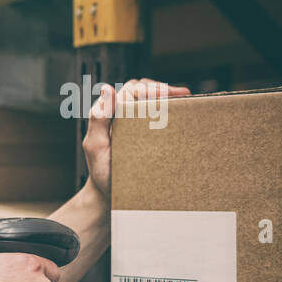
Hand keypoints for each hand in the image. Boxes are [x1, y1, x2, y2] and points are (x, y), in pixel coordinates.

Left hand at [84, 78, 190, 197]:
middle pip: (142, 89)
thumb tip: (107, 88)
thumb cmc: (102, 172)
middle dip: (162, 88)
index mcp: (108, 114)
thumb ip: (98, 119)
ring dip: (167, 95)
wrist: (109, 194)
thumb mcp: (96, 147)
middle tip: (182, 94)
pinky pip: (156, 115)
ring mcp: (132, 123)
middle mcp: (120, 114)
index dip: (149, 88)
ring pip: (150, 98)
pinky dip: (169, 108)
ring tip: (185, 98)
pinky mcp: (143, 133)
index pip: (129, 90)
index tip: (166, 94)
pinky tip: (183, 110)